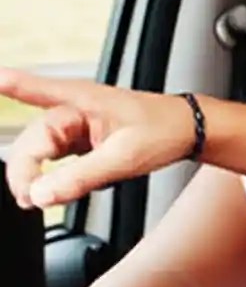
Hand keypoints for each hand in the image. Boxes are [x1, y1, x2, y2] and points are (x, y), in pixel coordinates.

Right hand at [0, 67, 192, 209]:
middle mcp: (70, 111)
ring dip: (36, 179)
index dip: (9, 85)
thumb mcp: (124, 158)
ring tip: (44, 200)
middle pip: (29, 144)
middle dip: (25, 174)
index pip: (33, 90)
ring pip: (37, 156)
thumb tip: (42, 194)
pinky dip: (52, 180)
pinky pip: (52, 162)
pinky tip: (62, 191)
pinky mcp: (77, 143)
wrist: (187, 131)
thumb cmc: (163, 130)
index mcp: (81, 100)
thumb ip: (81, 177)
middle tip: (33, 201)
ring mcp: (72, 128)